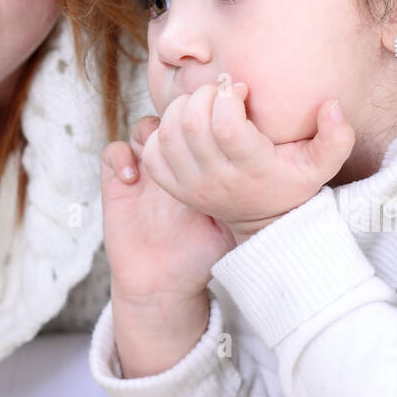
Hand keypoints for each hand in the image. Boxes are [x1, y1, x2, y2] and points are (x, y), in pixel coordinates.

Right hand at [101, 127, 236, 306]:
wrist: (163, 283)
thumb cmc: (202, 253)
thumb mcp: (233, 223)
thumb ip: (248, 199)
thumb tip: (283, 179)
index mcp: (201, 163)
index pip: (206, 122)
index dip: (213, 113)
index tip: (227, 115)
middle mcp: (174, 161)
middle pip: (175, 117)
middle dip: (183, 115)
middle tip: (196, 124)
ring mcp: (146, 169)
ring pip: (145, 128)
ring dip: (152, 132)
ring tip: (165, 149)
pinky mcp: (118, 183)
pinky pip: (112, 153)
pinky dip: (121, 158)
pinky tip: (133, 178)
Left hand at [140, 80, 355, 243]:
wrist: (263, 224)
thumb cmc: (291, 183)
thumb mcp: (321, 165)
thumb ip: (336, 136)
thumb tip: (332, 105)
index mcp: (252, 168)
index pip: (226, 125)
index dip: (227, 98)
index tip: (239, 90)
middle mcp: (218, 180)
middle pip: (191, 124)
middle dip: (202, 95)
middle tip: (216, 93)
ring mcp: (191, 187)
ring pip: (168, 134)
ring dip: (179, 108)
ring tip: (199, 105)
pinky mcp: (175, 190)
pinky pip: (151, 155)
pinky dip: (160, 134)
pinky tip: (182, 128)